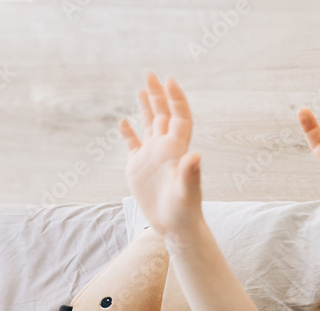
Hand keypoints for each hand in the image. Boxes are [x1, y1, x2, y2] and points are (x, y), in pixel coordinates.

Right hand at [119, 72, 202, 242]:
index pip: (179, 116)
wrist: (175, 227)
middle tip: (150, 73)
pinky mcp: (138, 168)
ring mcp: (152, 157)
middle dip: (158, 94)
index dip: (175, 98)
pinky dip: (128, 133)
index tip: (169, 79)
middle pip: (163, 114)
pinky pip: (133, 145)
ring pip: (150, 125)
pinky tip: (124, 122)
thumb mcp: (187, 192)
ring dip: (147, 107)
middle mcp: (165, 149)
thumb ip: (190, 173)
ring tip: (142, 88)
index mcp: (177, 149)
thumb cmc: (184, 211)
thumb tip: (195, 156)